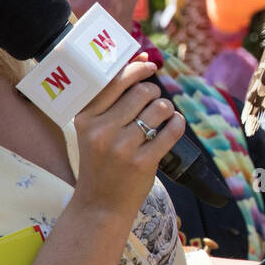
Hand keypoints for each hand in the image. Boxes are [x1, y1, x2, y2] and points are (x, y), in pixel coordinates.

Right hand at [72, 57, 184, 214]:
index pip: (115, 80)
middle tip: (154, 103)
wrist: (99, 205)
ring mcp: (122, 148)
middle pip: (142, 92)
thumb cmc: (100, 162)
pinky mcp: (142, 163)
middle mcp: (101, 131)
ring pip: (159, 109)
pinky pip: (171, 131)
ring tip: (162, 117)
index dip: (137, 69)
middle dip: (154, 93)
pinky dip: (178, 124)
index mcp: (86, 118)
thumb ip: (112, 99)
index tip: (149, 67)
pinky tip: (174, 125)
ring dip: (167, 109)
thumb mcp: (93, 131)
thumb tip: (142, 59)